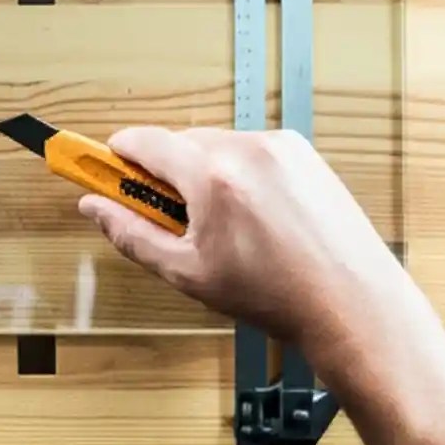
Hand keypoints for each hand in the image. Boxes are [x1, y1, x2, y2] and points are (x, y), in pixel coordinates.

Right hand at [77, 127, 405, 344]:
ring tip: (221, 226)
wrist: (350, 303)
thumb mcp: (187, 272)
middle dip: (164, 175)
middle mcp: (248, 148)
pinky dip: (238, 174)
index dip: (116, 157)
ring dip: (202, 174)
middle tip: (168, 218)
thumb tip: (94, 208)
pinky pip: (251, 151)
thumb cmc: (274, 294)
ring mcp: (281, 146)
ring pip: (216, 146)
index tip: (102, 170)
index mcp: (213, 175)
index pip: (144, 142)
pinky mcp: (304, 152)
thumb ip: (131, 234)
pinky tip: (252, 218)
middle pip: (179, 143)